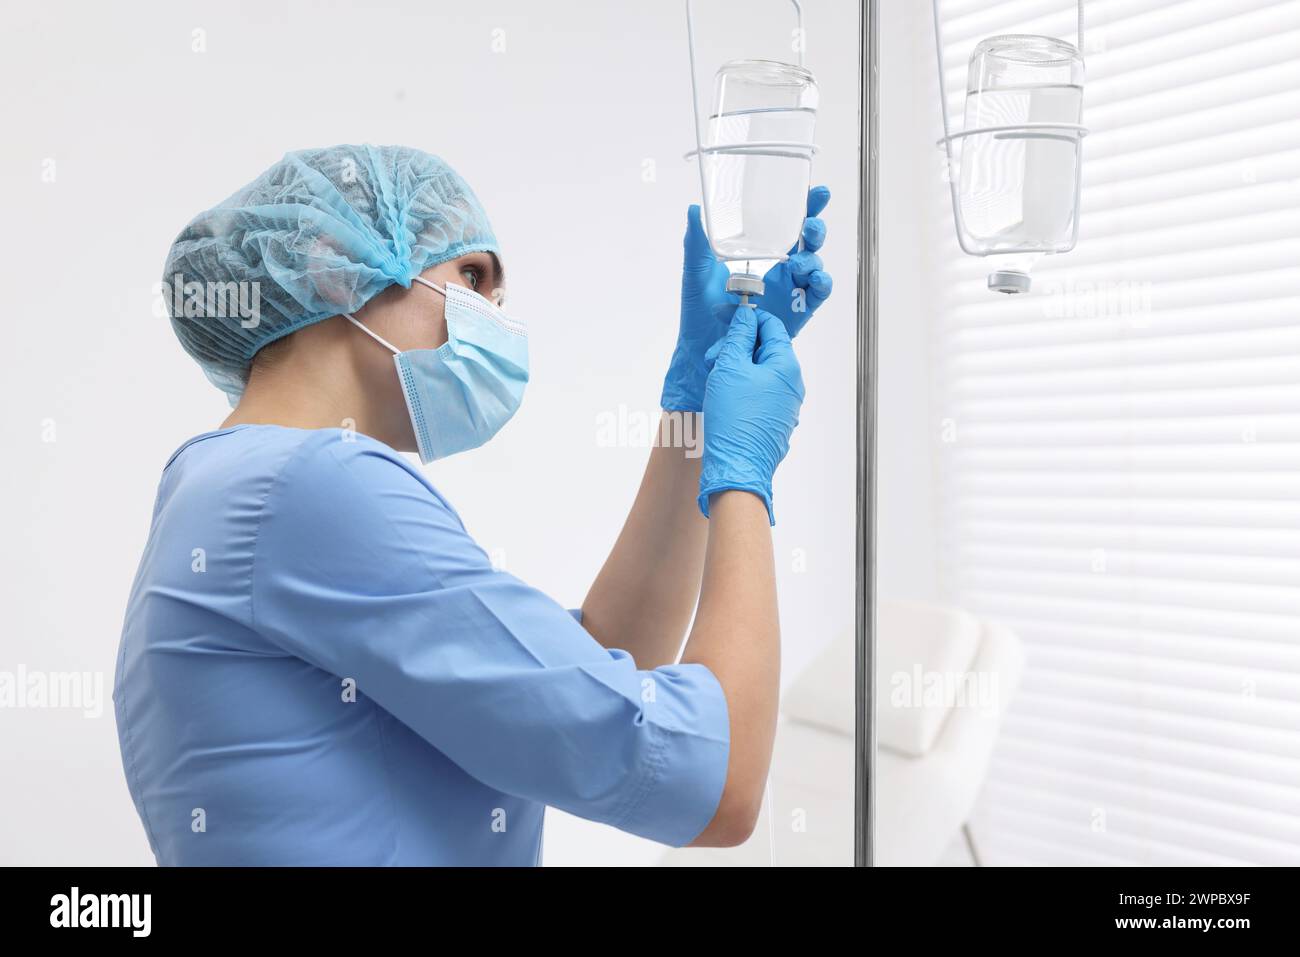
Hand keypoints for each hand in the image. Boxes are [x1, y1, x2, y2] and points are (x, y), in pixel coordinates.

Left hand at [661, 187, 831, 412]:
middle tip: (809, 226)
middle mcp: (780, 271)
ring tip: (798, 264)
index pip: (789, 226)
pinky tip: (815, 280)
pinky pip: (817, 297)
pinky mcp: (795, 314)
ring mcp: (789, 292)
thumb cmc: (699, 309)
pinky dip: (822, 285)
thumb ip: (697, 241)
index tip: (818, 192)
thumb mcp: (696, 270)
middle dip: (815, 230)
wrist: (701, 345)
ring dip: (814, 261)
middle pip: (809, 244)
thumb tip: (694, 209)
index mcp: (762, 255)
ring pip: (815, 268)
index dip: (806, 207)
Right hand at [697, 307, 804, 524]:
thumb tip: (746, 316)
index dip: (747, 319)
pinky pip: (760, 394)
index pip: (772, 327)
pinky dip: (741, 389)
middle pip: (765, 350)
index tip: (726, 319)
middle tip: (713, 359)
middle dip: (736, 348)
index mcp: (787, 366)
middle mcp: (793, 385)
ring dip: (736, 369)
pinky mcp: (775, 422)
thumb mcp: (729, 367)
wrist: (737, 467)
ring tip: (715, 380)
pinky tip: (724, 398)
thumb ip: (738, 336)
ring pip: (760, 373)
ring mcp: (786, 406)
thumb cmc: (734, 418)